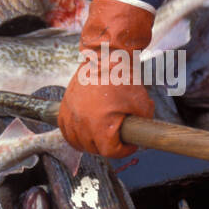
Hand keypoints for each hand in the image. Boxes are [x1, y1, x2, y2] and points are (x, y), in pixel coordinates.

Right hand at [58, 0, 155, 157]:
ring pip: (78, 142)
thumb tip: (141, 133)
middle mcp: (82, 124)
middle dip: (108, 146)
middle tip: (119, 138)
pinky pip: (66, 130)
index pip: (110, 152)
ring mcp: (70, 115)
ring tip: (102, 137)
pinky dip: (74, 134)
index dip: (124, 150)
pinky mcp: (64, 107)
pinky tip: (84, 132)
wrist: (105, 57)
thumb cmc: (123, 78)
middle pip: (94, 149)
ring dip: (91, 142)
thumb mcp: (142, 104)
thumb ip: (143, 123)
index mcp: (100, 126)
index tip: (130, 144)